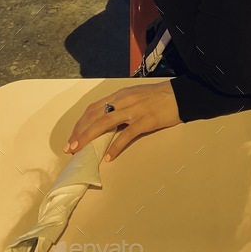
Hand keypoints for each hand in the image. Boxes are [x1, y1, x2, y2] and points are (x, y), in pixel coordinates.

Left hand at [64, 82, 180, 160]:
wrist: (180, 94)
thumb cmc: (158, 96)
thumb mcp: (135, 96)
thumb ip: (121, 106)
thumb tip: (105, 122)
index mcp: (120, 94)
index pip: (94, 108)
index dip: (81, 123)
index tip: (72, 136)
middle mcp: (124, 100)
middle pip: (95, 116)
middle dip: (80, 132)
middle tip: (70, 147)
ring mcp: (134, 110)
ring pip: (105, 123)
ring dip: (89, 137)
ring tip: (80, 150)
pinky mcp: (146, 121)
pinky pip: (127, 135)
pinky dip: (116, 147)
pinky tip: (109, 157)